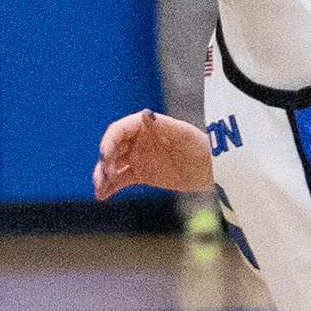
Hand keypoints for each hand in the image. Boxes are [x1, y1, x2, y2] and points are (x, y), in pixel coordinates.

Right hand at [93, 108, 213, 198]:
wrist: (210, 168)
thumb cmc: (199, 147)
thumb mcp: (183, 135)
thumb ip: (162, 125)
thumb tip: (144, 114)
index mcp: (144, 125)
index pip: (119, 130)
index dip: (109, 141)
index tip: (104, 155)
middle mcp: (137, 140)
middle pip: (112, 148)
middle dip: (104, 162)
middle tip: (105, 176)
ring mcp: (137, 157)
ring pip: (112, 165)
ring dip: (102, 176)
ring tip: (99, 189)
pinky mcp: (140, 174)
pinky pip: (119, 180)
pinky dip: (109, 187)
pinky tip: (101, 196)